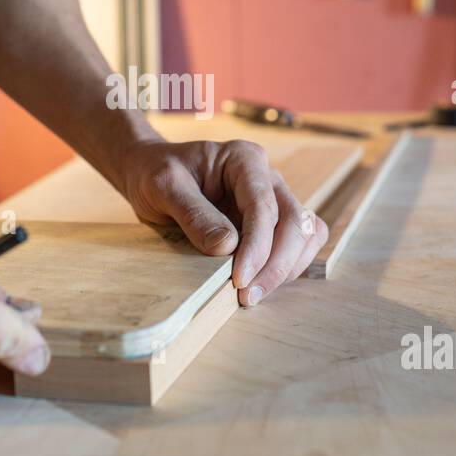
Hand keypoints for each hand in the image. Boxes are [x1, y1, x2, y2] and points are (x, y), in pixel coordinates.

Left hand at [119, 140, 327, 305]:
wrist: (149, 174)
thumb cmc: (155, 174)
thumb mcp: (163, 187)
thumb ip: (194, 213)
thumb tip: (227, 247)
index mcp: (244, 159)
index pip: (264, 206)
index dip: (257, 246)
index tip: (240, 279)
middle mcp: (267, 178)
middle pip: (295, 222)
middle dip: (277, 263)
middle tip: (248, 295)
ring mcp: (274, 200)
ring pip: (305, 236)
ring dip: (286, 268)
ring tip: (252, 294)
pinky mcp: (272, 223)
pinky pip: (298, 246)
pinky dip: (287, 268)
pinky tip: (260, 283)